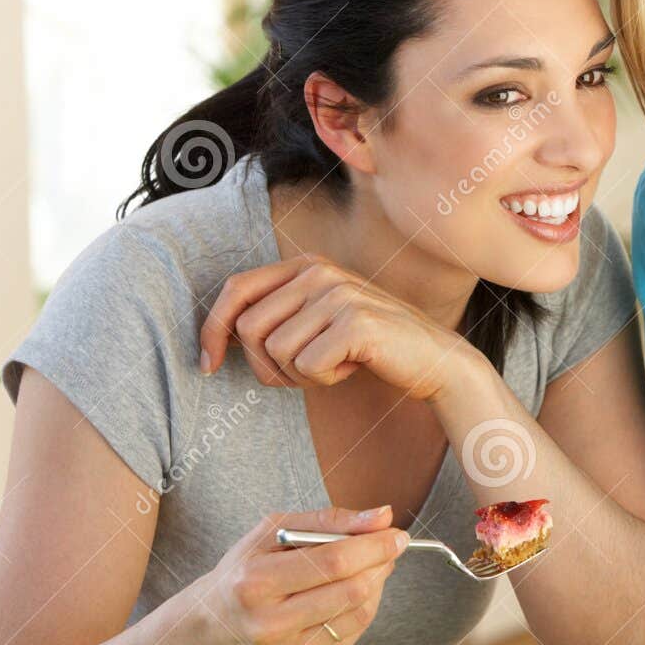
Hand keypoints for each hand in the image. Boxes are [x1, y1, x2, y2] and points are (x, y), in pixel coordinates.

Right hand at [192, 505, 407, 644]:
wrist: (218, 623)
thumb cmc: (248, 569)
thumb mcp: (275, 532)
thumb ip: (329, 520)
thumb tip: (382, 515)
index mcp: (255, 583)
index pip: (333, 562)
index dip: (373, 547)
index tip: (396, 534)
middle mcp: (269, 625)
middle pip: (350, 592)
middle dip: (380, 564)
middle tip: (389, 547)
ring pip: (358, 615)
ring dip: (375, 585)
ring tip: (368, 567)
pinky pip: (353, 634)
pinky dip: (362, 608)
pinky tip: (349, 594)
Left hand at [198, 254, 477, 399]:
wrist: (437, 360)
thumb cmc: (371, 348)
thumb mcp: (319, 321)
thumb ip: (278, 315)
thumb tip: (216, 338)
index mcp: (306, 264)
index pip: (235, 290)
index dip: (212, 330)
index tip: (208, 365)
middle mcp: (320, 271)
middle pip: (248, 328)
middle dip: (265, 365)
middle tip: (301, 373)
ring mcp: (339, 294)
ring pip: (276, 351)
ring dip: (299, 375)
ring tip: (334, 365)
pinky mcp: (356, 323)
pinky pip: (307, 367)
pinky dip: (324, 380)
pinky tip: (351, 369)